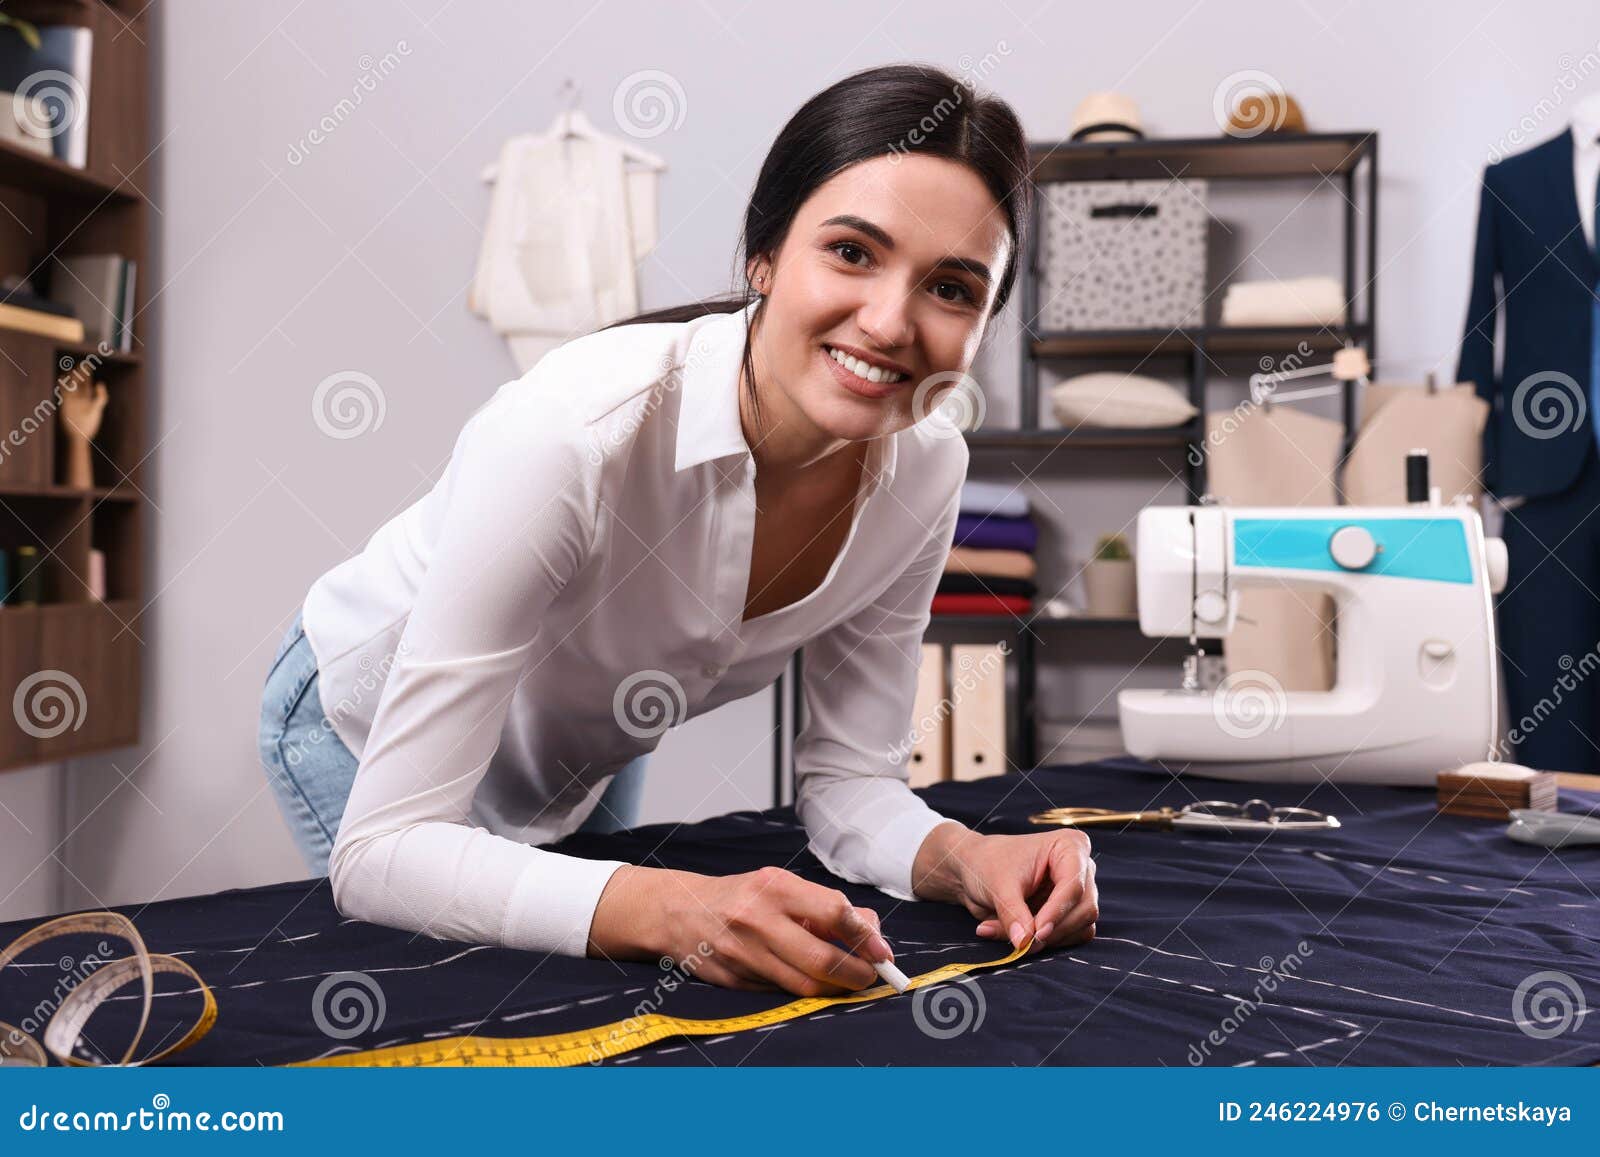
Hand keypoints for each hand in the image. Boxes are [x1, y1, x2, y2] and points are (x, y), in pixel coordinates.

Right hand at [588, 864, 893, 995]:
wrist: (678, 910)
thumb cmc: (742, 895)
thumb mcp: (781, 886)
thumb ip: (823, 906)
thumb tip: (870, 932)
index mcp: (775, 887)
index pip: (834, 912)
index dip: (865, 937)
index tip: (882, 952)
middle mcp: (757, 918)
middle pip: (822, 959)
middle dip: (855, 974)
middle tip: (869, 977)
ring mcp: (743, 952)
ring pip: (803, 984)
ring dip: (833, 988)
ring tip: (844, 980)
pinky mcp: (732, 979)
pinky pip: (779, 991)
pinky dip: (800, 989)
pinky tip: (806, 980)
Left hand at [912, 822, 1097, 951]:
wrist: (974, 870)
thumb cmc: (987, 863)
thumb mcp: (997, 885)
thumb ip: (1012, 913)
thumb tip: (1024, 941)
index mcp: (1069, 846)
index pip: (1074, 885)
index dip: (1057, 911)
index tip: (1038, 933)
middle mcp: (1081, 868)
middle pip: (1084, 909)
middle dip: (1053, 930)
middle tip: (1022, 942)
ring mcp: (1079, 892)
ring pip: (1081, 927)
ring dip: (1046, 939)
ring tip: (1007, 933)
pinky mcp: (1071, 913)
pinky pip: (1071, 937)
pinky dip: (1046, 943)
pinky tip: (1018, 937)